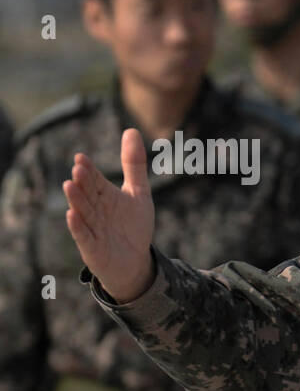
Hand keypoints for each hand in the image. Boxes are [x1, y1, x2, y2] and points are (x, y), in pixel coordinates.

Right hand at [63, 128, 156, 302]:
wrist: (134, 260)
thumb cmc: (133, 225)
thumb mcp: (138, 193)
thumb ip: (134, 164)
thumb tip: (131, 130)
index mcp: (104, 195)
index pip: (95, 180)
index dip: (89, 170)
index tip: (81, 158)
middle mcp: (95, 209)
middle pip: (88, 193)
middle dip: (83, 182)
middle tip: (78, 168)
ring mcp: (92, 227)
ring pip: (83, 211)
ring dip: (76, 199)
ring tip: (70, 185)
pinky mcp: (92, 246)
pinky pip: (83, 235)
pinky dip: (78, 226)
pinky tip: (73, 215)